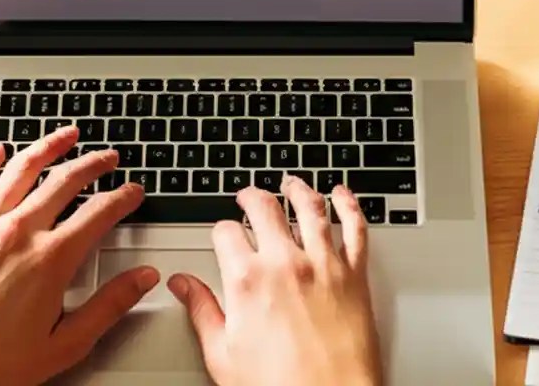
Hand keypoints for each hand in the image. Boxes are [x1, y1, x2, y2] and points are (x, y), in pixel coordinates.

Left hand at [0, 127, 158, 385]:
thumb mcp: (67, 343)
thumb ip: (110, 305)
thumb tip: (144, 279)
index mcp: (50, 260)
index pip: (99, 213)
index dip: (122, 198)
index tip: (132, 192)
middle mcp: (16, 235)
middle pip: (64, 181)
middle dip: (93, 164)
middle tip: (108, 158)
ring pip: (19, 171)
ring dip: (47, 147)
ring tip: (65, 135)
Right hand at [168, 177, 381, 385]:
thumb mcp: (224, 355)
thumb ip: (203, 311)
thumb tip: (183, 286)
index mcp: (248, 280)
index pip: (226, 233)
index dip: (221, 230)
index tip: (223, 234)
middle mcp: (286, 263)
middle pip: (265, 208)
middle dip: (252, 196)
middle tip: (249, 195)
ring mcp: (323, 265)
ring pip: (310, 207)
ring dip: (298, 189)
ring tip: (292, 183)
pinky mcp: (355, 274)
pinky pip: (355, 228)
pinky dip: (349, 205)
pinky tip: (343, 195)